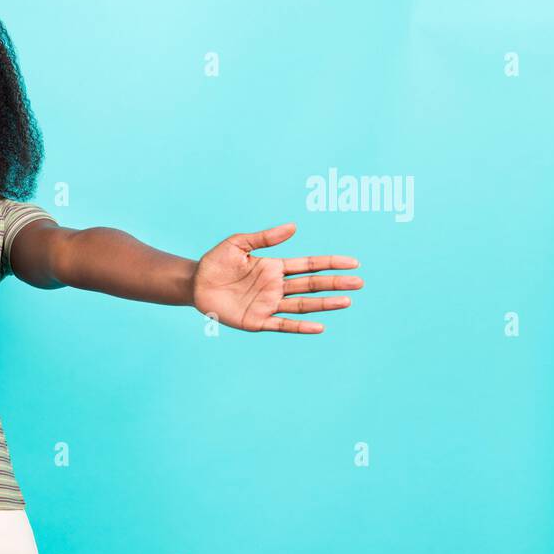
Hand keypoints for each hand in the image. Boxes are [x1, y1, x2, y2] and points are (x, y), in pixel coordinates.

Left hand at [191, 222, 361, 332]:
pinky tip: (319, 326)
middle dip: (335, 284)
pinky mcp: (257, 320)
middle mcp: (276, 287)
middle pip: (312, 284)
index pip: (309, 265)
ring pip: (303, 304)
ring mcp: (268, 304)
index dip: (331, 263)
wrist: (195, 284)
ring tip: (347, 301)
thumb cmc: (216, 262)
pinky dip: (301, 326)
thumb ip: (265, 238)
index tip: (353, 262)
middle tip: (359, 282)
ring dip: (324, 304)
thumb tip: (294, 226)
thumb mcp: (239, 244)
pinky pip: (283, 324)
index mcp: (275, 267)